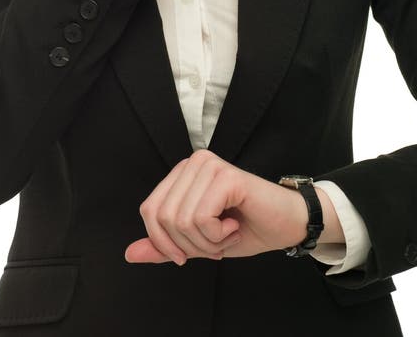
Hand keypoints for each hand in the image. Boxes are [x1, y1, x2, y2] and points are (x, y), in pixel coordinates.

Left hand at [124, 149, 314, 265]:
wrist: (286, 225)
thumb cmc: (246, 228)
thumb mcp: (198, 243)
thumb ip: (164, 246)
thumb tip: (130, 254)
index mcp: (182, 173)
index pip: (149, 210)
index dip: (165, 242)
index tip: (190, 252)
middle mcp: (193, 162)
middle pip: (163, 217)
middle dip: (189, 244)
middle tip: (215, 242)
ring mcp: (209, 165)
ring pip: (182, 220)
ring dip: (206, 242)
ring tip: (227, 233)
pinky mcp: (226, 176)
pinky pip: (202, 217)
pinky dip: (217, 235)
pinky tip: (234, 225)